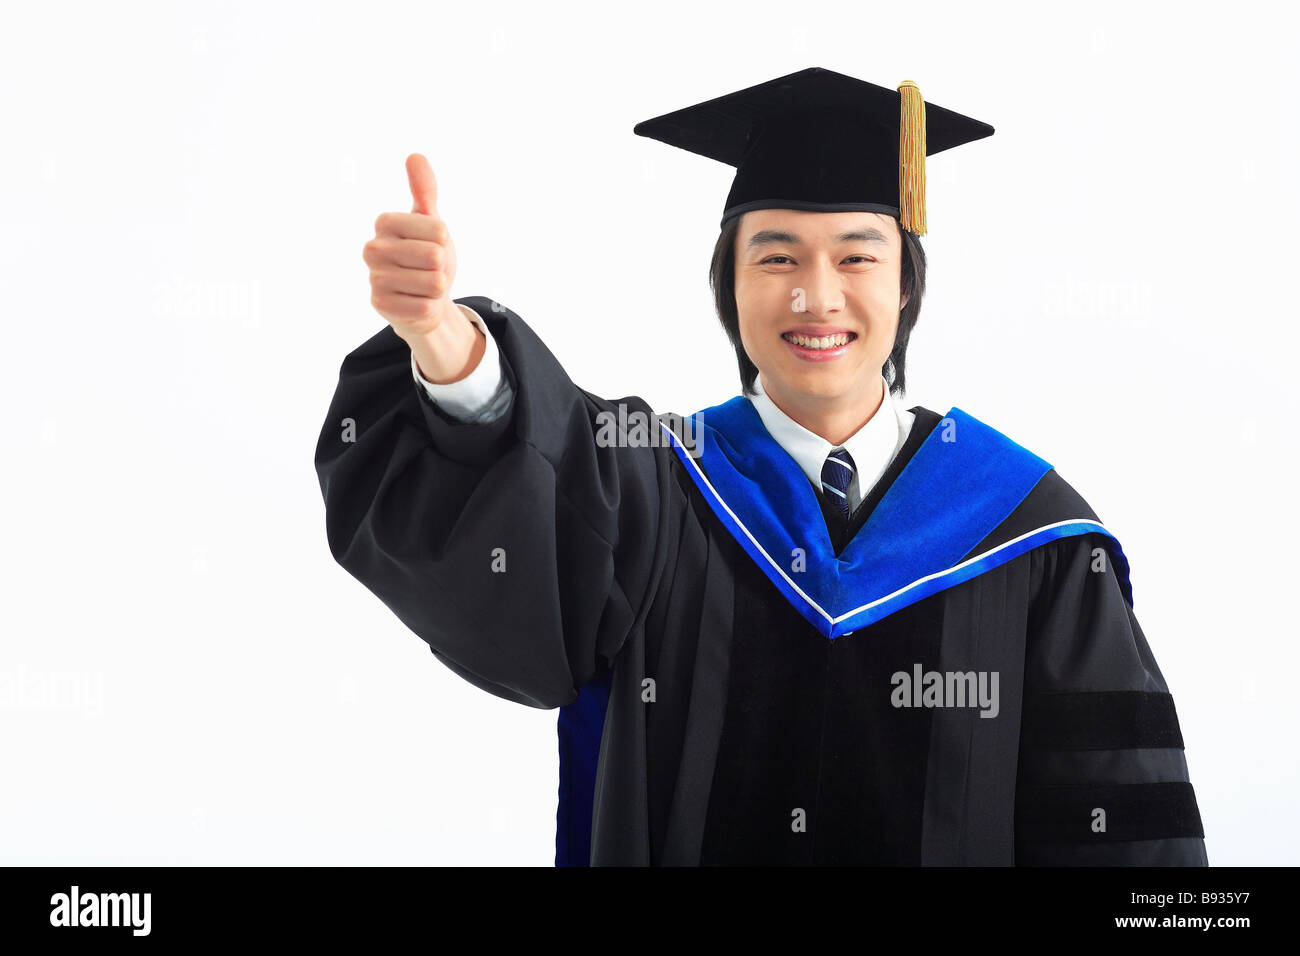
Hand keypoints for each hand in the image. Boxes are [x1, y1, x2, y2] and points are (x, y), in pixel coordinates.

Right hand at [363, 153, 460, 342]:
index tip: (433, 244)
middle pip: (435, 257)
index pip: (439, 230)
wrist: (422, 297)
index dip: (445, 240)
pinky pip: (426, 306)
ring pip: (433, 283)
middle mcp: (373, 248)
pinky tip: (417, 302)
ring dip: (437, 288)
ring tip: (424, 285)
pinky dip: (430, 307)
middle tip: (429, 269)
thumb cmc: (427, 256)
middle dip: (442, 266)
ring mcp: (375, 279)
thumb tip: (415, 156)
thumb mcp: (431, 222)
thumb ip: (424, 190)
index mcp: (384, 222)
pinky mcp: (381, 306)